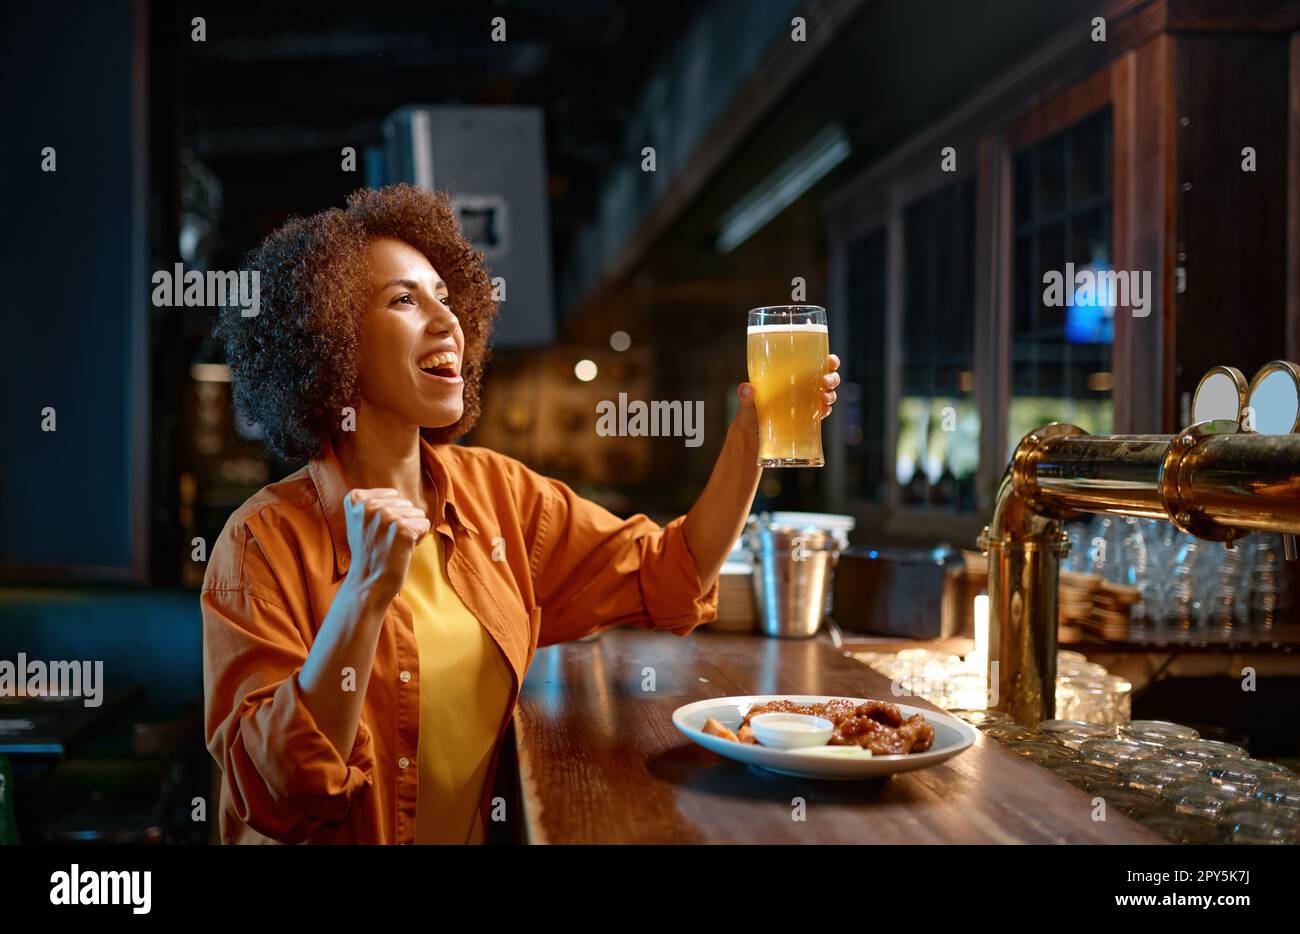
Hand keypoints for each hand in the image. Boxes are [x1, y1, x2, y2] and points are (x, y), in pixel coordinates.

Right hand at [340, 488, 430, 604]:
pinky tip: (403, 549)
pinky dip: (419, 538)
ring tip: (393, 545)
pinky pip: (424, 524)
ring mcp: (386, 516)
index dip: (390, 513)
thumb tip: (395, 493)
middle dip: (401, 521)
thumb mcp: (358, 522)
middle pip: (405, 503)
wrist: (369, 582)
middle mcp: (370, 506)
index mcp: (356, 500)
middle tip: (385, 540)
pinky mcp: (403, 528)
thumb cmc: (369, 553)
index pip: (391, 494)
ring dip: (410, 530)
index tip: (376, 531)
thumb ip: (371, 504)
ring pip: (416, 513)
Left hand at [733, 352, 841, 432]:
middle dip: (832, 377)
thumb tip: (747, 388)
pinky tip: (823, 410)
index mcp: (791, 377)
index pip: (814, 364)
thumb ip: (746, 397)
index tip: (830, 360)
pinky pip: (823, 413)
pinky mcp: (808, 421)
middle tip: (826, 381)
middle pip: (826, 377)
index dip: (828, 361)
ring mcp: (807, 405)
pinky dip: (826, 410)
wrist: (751, 442)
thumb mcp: (747, 405)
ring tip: (824, 397)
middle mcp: (802, 389)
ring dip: (831, 394)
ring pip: (828, 394)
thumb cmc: (750, 416)